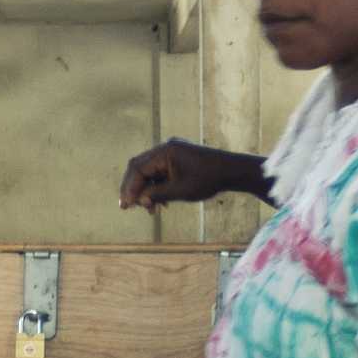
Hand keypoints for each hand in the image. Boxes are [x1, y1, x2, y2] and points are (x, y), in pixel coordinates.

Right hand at [119, 139, 240, 209]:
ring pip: (149, 171)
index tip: (126, 205)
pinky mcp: (178, 158)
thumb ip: (156, 194)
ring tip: (151, 209)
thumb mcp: (179, 191)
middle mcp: (166, 148)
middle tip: (128, 207)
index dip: (129, 187)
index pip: (138, 168)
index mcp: (165, 151)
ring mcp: (172, 152)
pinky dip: (157, 186)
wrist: (232, 171)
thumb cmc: (208, 180)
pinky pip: (160, 172)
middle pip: (140, 167)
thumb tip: (137, 199)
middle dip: (134, 188)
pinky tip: (160, 202)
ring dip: (146, 189)